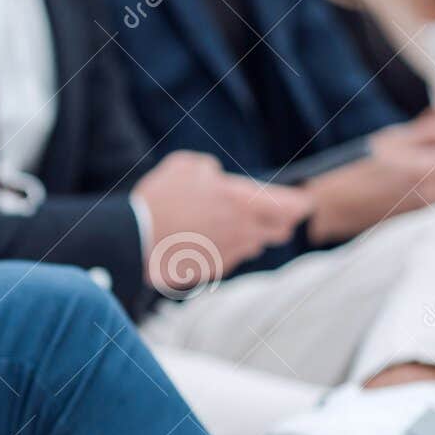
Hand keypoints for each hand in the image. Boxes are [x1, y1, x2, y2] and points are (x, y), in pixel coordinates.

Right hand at [133, 151, 311, 290]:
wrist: (134, 239)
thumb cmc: (160, 199)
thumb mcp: (185, 165)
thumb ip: (210, 169)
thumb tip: (215, 177)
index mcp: (243, 202)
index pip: (293, 207)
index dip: (299, 202)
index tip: (300, 199)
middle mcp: (244, 232)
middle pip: (280, 231)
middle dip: (277, 220)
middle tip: (263, 211)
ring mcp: (230, 254)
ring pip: (254, 245)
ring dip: (247, 234)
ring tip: (221, 222)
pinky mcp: (214, 269)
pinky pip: (229, 257)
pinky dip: (222, 247)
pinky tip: (201, 237)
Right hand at [307, 116, 434, 243]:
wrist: (326, 207)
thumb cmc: (349, 169)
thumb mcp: (388, 141)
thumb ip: (428, 133)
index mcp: (428, 169)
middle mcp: (433, 191)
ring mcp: (426, 205)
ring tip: (419, 153)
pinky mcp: (416, 214)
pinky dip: (432, 178)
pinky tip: (407, 171)